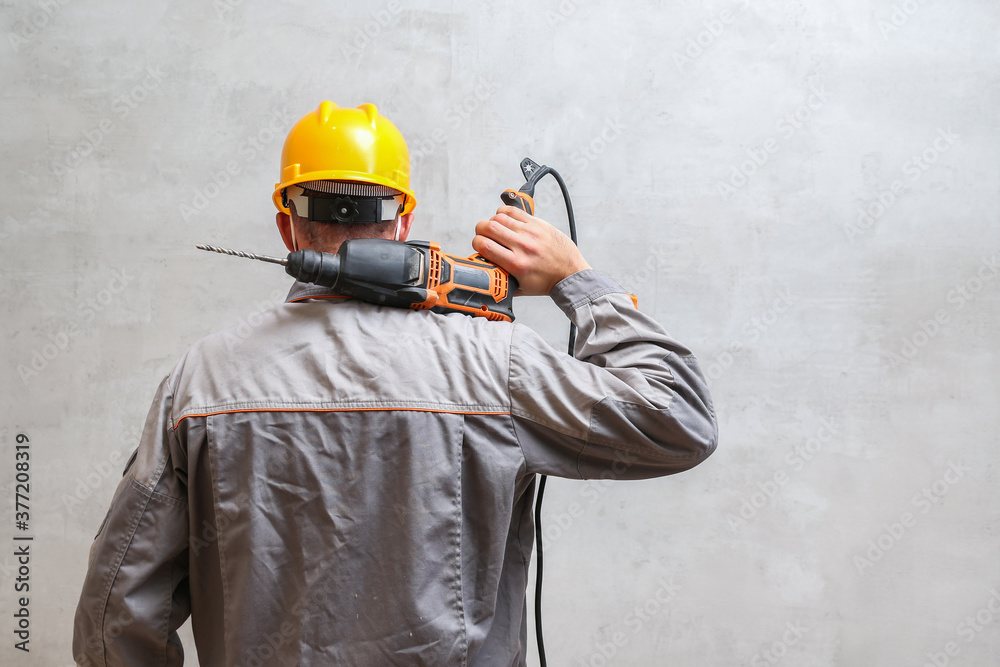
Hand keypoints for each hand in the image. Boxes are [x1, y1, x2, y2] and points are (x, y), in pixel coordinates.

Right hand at [472, 205, 590, 295]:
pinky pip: (513, 211)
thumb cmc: (547, 281)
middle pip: (489, 227)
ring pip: (499, 217)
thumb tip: (484, 274)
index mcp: (516, 264)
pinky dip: (503, 213)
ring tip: (494, 229)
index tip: (478, 246)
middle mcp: (523, 246)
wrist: (570, 273)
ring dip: (491, 222)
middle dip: (480, 230)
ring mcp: (530, 232)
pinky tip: (504, 220)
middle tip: (483, 236)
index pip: (484, 245)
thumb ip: (501, 281)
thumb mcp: (520, 288)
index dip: (476, 244)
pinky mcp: (537, 223)